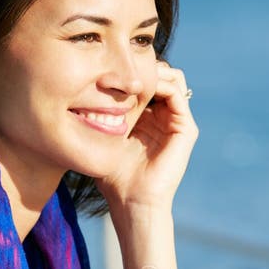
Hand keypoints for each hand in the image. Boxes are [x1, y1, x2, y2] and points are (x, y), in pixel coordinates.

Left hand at [95, 61, 197, 211]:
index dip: (129, 71)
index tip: (106, 70)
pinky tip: (139, 88)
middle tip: (119, 68)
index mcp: (147, 119)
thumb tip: (82, 91)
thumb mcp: (104, 139)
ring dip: (152, 71)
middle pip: (161, 75)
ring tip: (130, 76)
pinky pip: (177, 93)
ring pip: (172, 78)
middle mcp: (164, 118)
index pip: (145, 82)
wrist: (132, 201)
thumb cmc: (114, 177)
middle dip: (142, 66)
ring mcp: (177, 122)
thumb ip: (102, 116)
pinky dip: (161, 83)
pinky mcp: (186, 129)